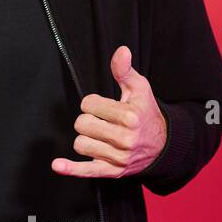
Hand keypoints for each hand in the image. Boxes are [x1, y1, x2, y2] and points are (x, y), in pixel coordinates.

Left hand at [52, 45, 167, 178]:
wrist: (163, 146)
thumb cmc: (146, 114)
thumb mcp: (139, 89)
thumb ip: (124, 70)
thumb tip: (121, 51)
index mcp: (130, 117)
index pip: (88, 104)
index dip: (93, 103)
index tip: (104, 107)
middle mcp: (124, 138)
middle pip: (81, 124)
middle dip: (88, 120)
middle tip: (103, 121)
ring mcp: (118, 157)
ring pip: (80, 144)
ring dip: (86, 138)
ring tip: (102, 136)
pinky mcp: (112, 171)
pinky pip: (86, 171)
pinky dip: (71, 169)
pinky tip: (58, 165)